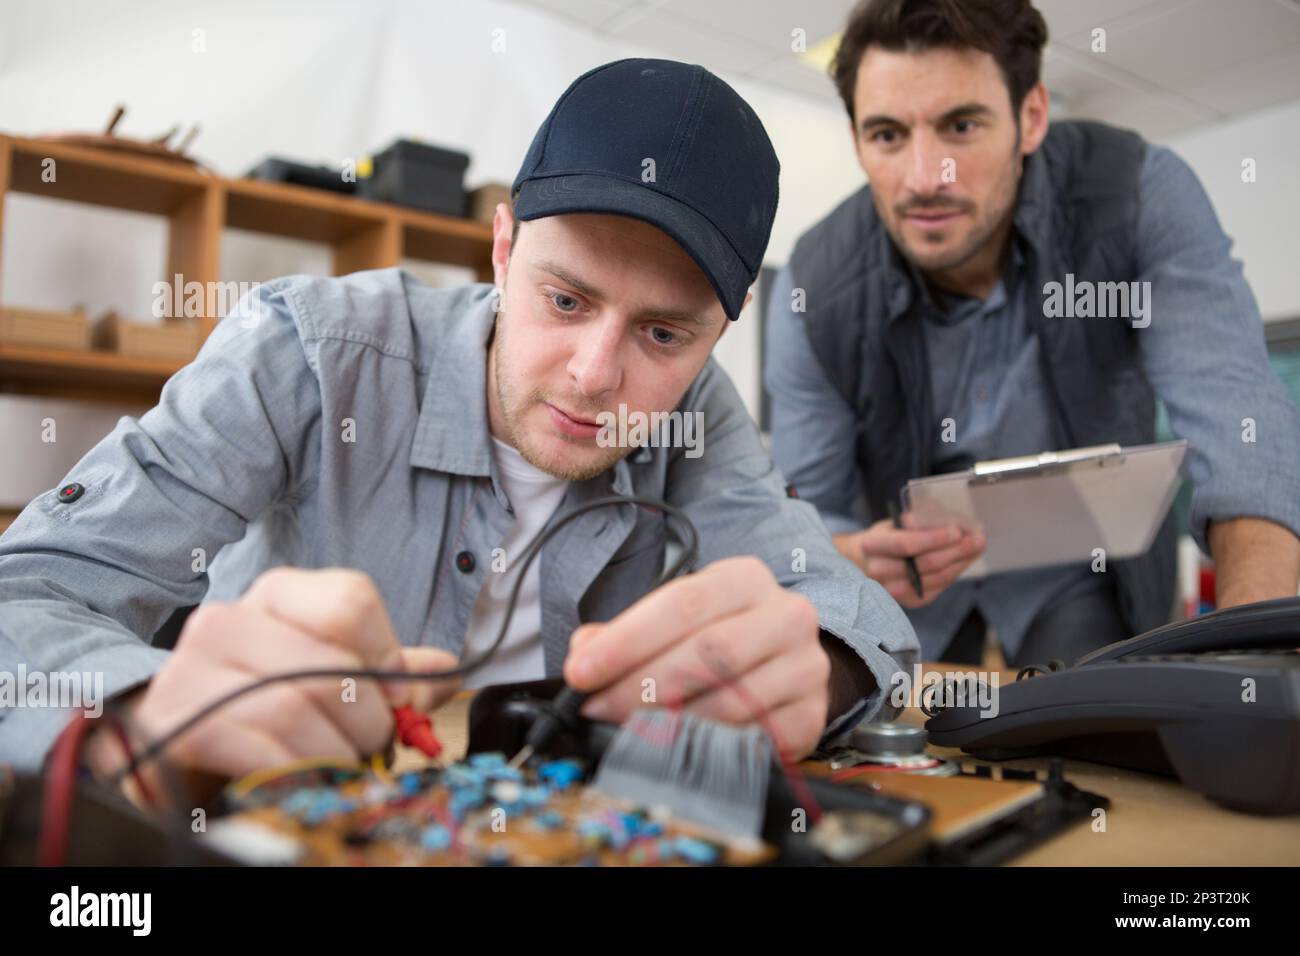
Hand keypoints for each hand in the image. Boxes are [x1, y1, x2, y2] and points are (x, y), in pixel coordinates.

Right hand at [85, 567, 460, 807]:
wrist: (173, 759)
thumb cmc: (261, 720)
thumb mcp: (330, 689)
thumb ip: (388, 677)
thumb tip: (446, 670)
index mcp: (276, 597)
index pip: (350, 600)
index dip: (387, 657)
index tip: (397, 702)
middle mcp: (227, 619)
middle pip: (330, 662)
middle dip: (367, 721)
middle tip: (369, 751)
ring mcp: (191, 668)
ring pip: (295, 705)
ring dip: (332, 752)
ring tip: (335, 769)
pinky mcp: (172, 721)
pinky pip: (255, 744)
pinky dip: (292, 772)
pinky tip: (298, 782)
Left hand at [562, 556, 829, 760]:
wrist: (788, 663)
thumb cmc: (719, 635)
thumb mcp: (677, 618)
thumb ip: (626, 632)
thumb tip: (584, 652)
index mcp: (745, 579)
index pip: (681, 604)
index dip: (626, 640)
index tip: (581, 670)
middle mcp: (785, 615)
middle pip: (706, 653)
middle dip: (639, 686)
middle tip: (595, 708)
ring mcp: (805, 667)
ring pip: (727, 701)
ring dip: (666, 723)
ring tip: (625, 729)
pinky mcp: (810, 716)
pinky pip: (749, 739)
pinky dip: (704, 747)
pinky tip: (672, 748)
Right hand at [834, 518, 984, 607]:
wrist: (864, 564)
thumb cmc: (886, 538)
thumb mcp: (895, 523)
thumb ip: (919, 521)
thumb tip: (953, 523)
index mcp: (873, 546)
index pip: (907, 544)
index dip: (935, 538)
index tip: (957, 530)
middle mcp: (880, 572)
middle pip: (927, 564)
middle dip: (957, 550)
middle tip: (978, 538)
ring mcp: (895, 591)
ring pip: (938, 577)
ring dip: (962, 561)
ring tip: (977, 546)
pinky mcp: (910, 601)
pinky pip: (940, 586)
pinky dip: (956, 572)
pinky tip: (964, 559)